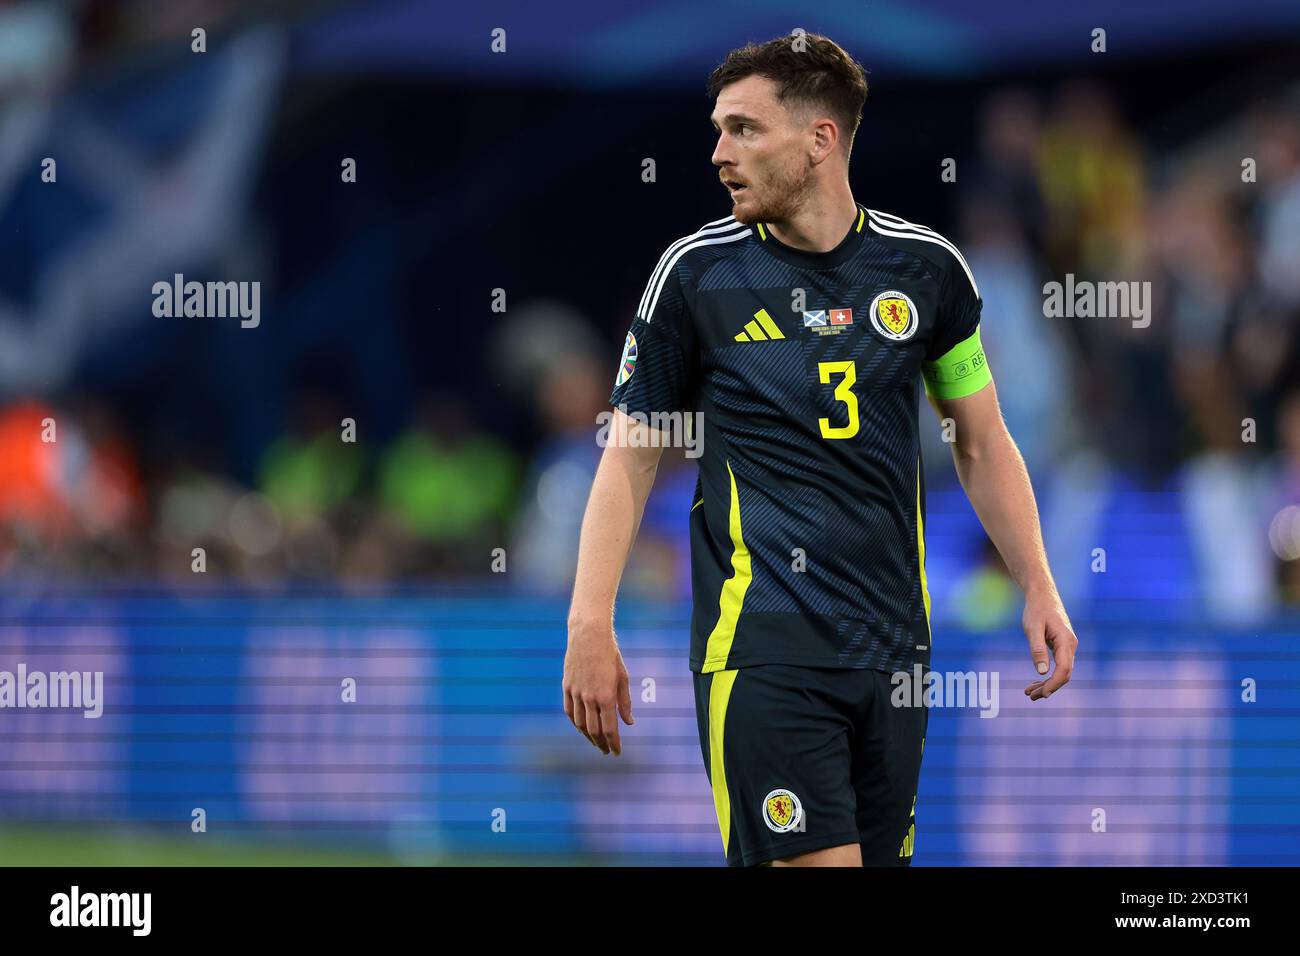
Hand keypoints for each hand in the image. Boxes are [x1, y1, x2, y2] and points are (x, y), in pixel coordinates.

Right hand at [563, 620, 634, 754]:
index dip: (613, 743)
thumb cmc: (610, 655)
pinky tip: (582, 729)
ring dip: (588, 737)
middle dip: (601, 744)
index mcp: (606, 696)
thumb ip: (625, 703)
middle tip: (607, 751)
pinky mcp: (567, 687)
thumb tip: (629, 723)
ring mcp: (576, 693)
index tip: (617, 752)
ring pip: (580, 724)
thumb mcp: (623, 677)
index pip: (609, 729)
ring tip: (596, 743)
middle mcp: (589, 697)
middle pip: (594, 731)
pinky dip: (576, 724)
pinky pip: (570, 711)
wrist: (588, 635)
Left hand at [1021, 588, 1077, 700]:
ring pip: (1060, 671)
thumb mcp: (1032, 628)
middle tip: (1030, 696)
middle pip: (1064, 674)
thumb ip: (1037, 649)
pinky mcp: (1061, 647)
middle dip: (1048, 687)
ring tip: (1029, 693)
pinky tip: (1036, 681)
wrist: (1042, 596)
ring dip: (1047, 684)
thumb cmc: (1036, 610)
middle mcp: (1070, 646)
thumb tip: (1042, 672)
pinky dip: (1047, 675)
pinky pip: (1057, 666)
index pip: (1064, 670)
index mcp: (1066, 642)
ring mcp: (1067, 647)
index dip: (1054, 684)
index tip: (1042, 694)